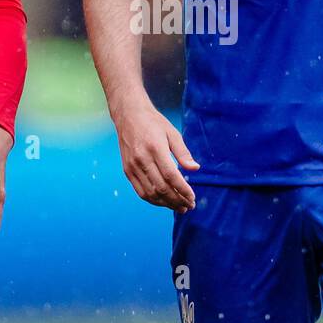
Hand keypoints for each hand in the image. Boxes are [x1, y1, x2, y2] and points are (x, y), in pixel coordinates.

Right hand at [111, 95, 198, 211]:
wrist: (129, 116)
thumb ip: (183, 153)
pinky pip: (140, 191)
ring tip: (179, 207)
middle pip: (161, 188)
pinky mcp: (127, 171)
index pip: (171, 176)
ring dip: (166, 204)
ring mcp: (132, 166)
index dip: (183, 190)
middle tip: (189, 206)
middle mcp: (142, 159)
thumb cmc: (154, 123)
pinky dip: (153, 200)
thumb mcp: (172, 133)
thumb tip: (195, 169)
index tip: (192, 197)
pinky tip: (164, 202)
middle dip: (177, 200)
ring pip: (150, 193)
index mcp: (155, 148)